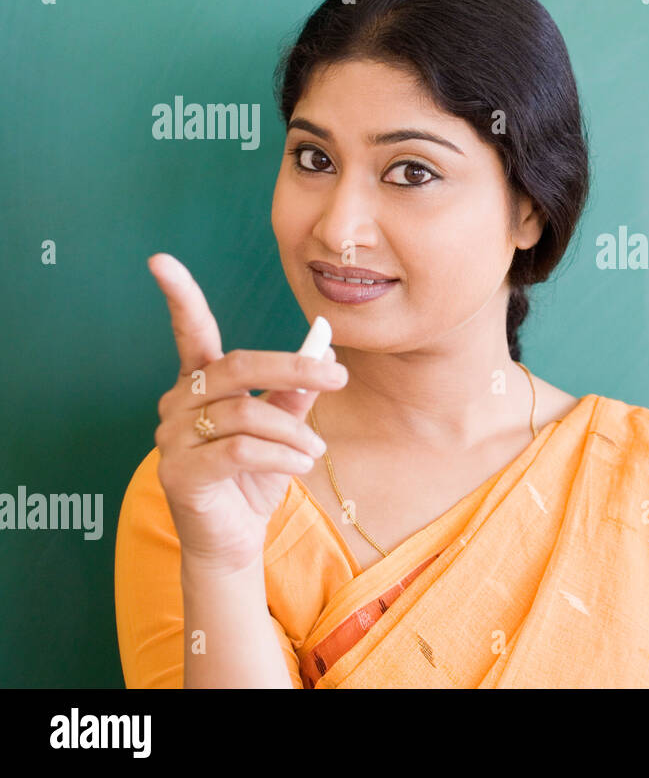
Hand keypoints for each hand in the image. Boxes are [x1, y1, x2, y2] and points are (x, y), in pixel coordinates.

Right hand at [147, 253, 348, 576]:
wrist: (233, 540)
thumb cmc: (253, 477)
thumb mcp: (282, 429)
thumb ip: (296, 391)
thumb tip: (326, 351)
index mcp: (199, 385)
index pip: (189, 334)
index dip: (177, 297)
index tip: (159, 261)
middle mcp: (177, 405)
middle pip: (237, 367)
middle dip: (293, 368)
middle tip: (337, 376)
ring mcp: (172, 439)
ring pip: (246, 414)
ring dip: (294, 431)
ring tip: (315, 449)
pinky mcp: (180, 473)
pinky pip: (240, 450)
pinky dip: (281, 454)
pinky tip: (300, 463)